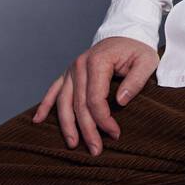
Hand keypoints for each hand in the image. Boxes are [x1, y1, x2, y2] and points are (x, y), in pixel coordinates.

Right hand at [32, 37, 158, 155]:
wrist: (127, 34)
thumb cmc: (137, 50)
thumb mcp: (147, 62)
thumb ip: (136, 81)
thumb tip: (120, 102)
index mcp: (98, 62)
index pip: (95, 98)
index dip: (103, 119)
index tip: (115, 133)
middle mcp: (80, 65)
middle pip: (79, 104)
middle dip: (87, 130)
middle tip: (95, 150)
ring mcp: (71, 69)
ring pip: (64, 102)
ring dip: (67, 125)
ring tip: (73, 144)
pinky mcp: (69, 73)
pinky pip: (53, 90)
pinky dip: (44, 105)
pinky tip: (37, 120)